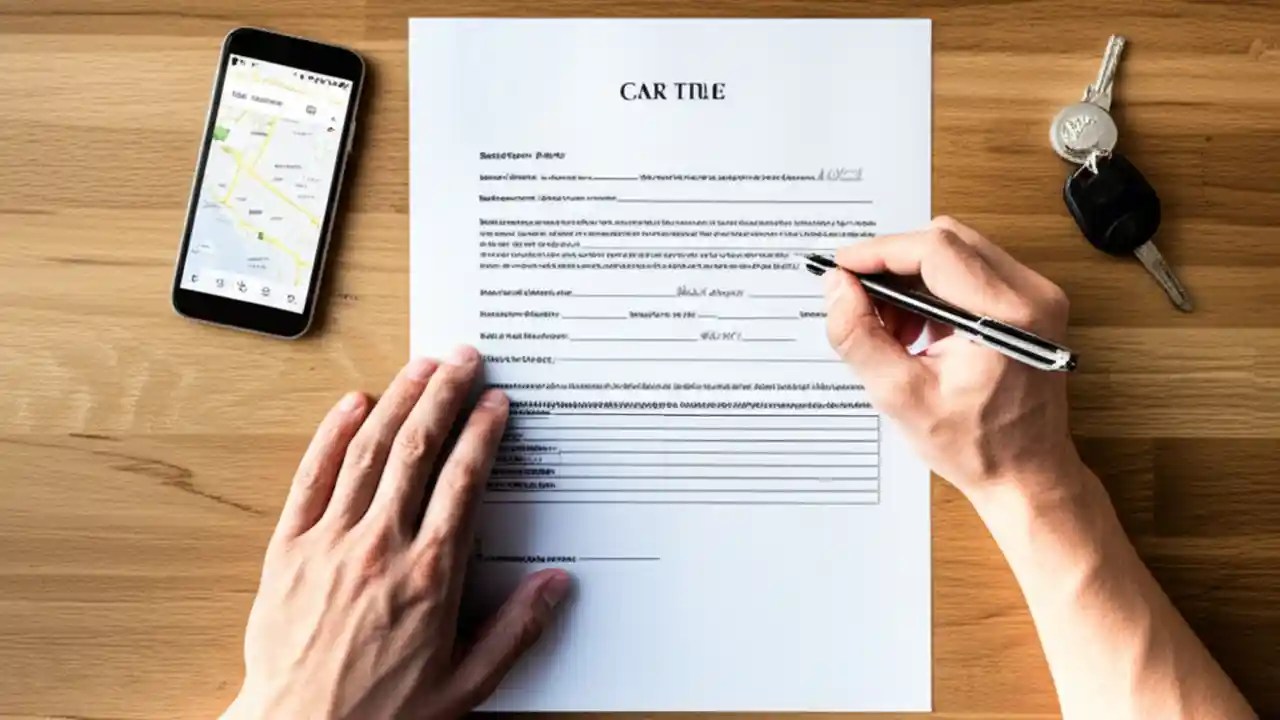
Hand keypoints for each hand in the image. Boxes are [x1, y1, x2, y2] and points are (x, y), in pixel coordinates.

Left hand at [224, 347, 570, 719]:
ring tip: (420, 366)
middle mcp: (380, 547)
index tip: (495, 403)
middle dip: (445, 396)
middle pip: (417, 450)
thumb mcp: (467, 685)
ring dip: (397, 400)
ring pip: (368, 452)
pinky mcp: (287, 549)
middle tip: (463, 358)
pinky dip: (331, 435)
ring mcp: (329, 543)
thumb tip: (556, 585)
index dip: (482, 432)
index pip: (462, 480)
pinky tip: (350, 404)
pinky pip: (311, 478)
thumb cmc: (383, 717)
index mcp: (430, 576)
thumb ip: (516, 630)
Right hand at [823, 216, 1080, 500]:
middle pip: (946, 241)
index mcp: (1007, 315)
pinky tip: (916, 331)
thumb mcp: (899, 395)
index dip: (879, 252)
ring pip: (956, 251)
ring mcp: (1035, 296)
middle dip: (893, 266)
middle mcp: (1031, 294)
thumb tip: (836, 286)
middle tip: (861, 304)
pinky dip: (933, 289)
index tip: (841, 269)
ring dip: (911, 278)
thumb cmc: (974, 445)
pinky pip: (970, 270)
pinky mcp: (1029, 303)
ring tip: (892, 330)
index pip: (934, 249)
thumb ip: (860, 335)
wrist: (1025, 474)